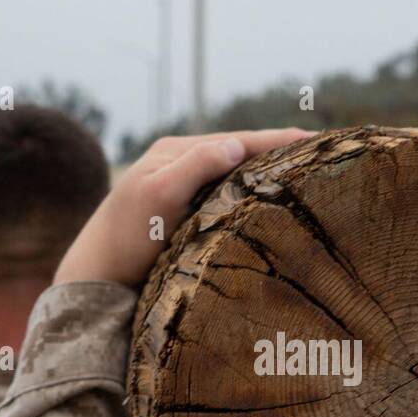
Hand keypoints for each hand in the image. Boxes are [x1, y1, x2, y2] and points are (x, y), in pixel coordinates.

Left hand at [55, 128, 313, 286]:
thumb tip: (236, 144)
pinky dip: (251, 193)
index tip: (315, 138)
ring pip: (234, 174)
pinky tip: (268, 200)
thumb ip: (194, 166)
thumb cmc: (124, 240)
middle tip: (321, 152)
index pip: (237, 140)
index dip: (277, 139)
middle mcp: (180, 165)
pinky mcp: (184, 215)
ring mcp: (182, 190)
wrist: (96, 278)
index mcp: (175, 152)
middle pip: (239, 152)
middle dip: (278, 151)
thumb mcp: (158, 196)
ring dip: (267, 172)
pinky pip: (227, 196)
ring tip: (303, 172)